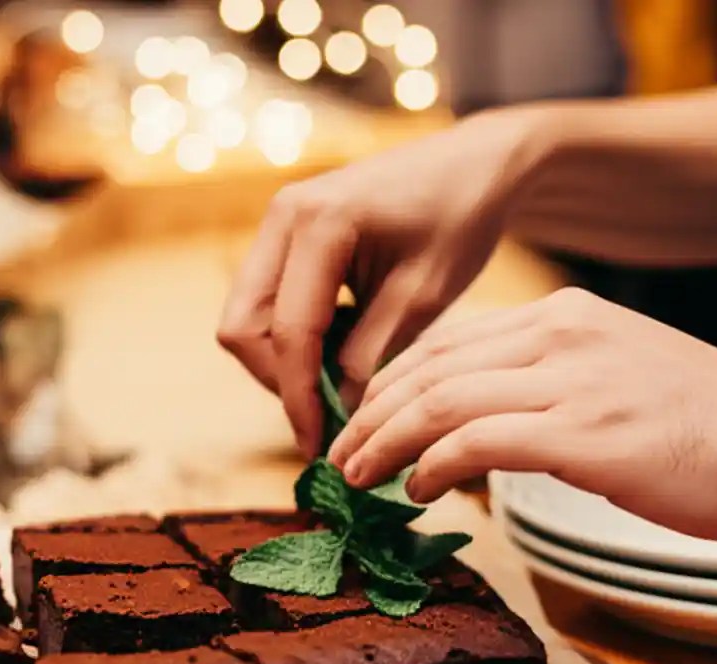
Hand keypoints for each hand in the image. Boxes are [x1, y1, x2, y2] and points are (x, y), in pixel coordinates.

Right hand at [217, 107, 550, 457]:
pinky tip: (340, 348)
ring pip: (248, 317)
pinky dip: (293, 336)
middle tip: (325, 416)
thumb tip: (333, 413)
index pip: (289, 332)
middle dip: (277, 379)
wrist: (474, 164)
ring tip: (339, 382)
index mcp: (319, 223)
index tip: (318, 446)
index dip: (298, 398)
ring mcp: (278, 221)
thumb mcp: (423, 297)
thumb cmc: (460, 221)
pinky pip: (266, 301)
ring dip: (284, 360)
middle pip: (242, 326)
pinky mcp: (285, 232)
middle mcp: (282, 216)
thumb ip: (370, 356)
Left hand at [327, 287, 716, 541]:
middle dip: (372, 411)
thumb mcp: (613, 374)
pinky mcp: (581, 433)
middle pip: (431, 366)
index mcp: (564, 315)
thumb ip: (545, 382)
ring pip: (441, 400)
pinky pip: (476, 441)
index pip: (448, 341)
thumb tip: (477, 421)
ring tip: (357, 474)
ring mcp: (570, 380)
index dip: (394, 381)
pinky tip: (414, 487)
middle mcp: (560, 334)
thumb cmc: (701, 424)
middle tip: (340, 451)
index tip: (365, 416)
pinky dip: (432, 463)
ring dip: (385, 440)